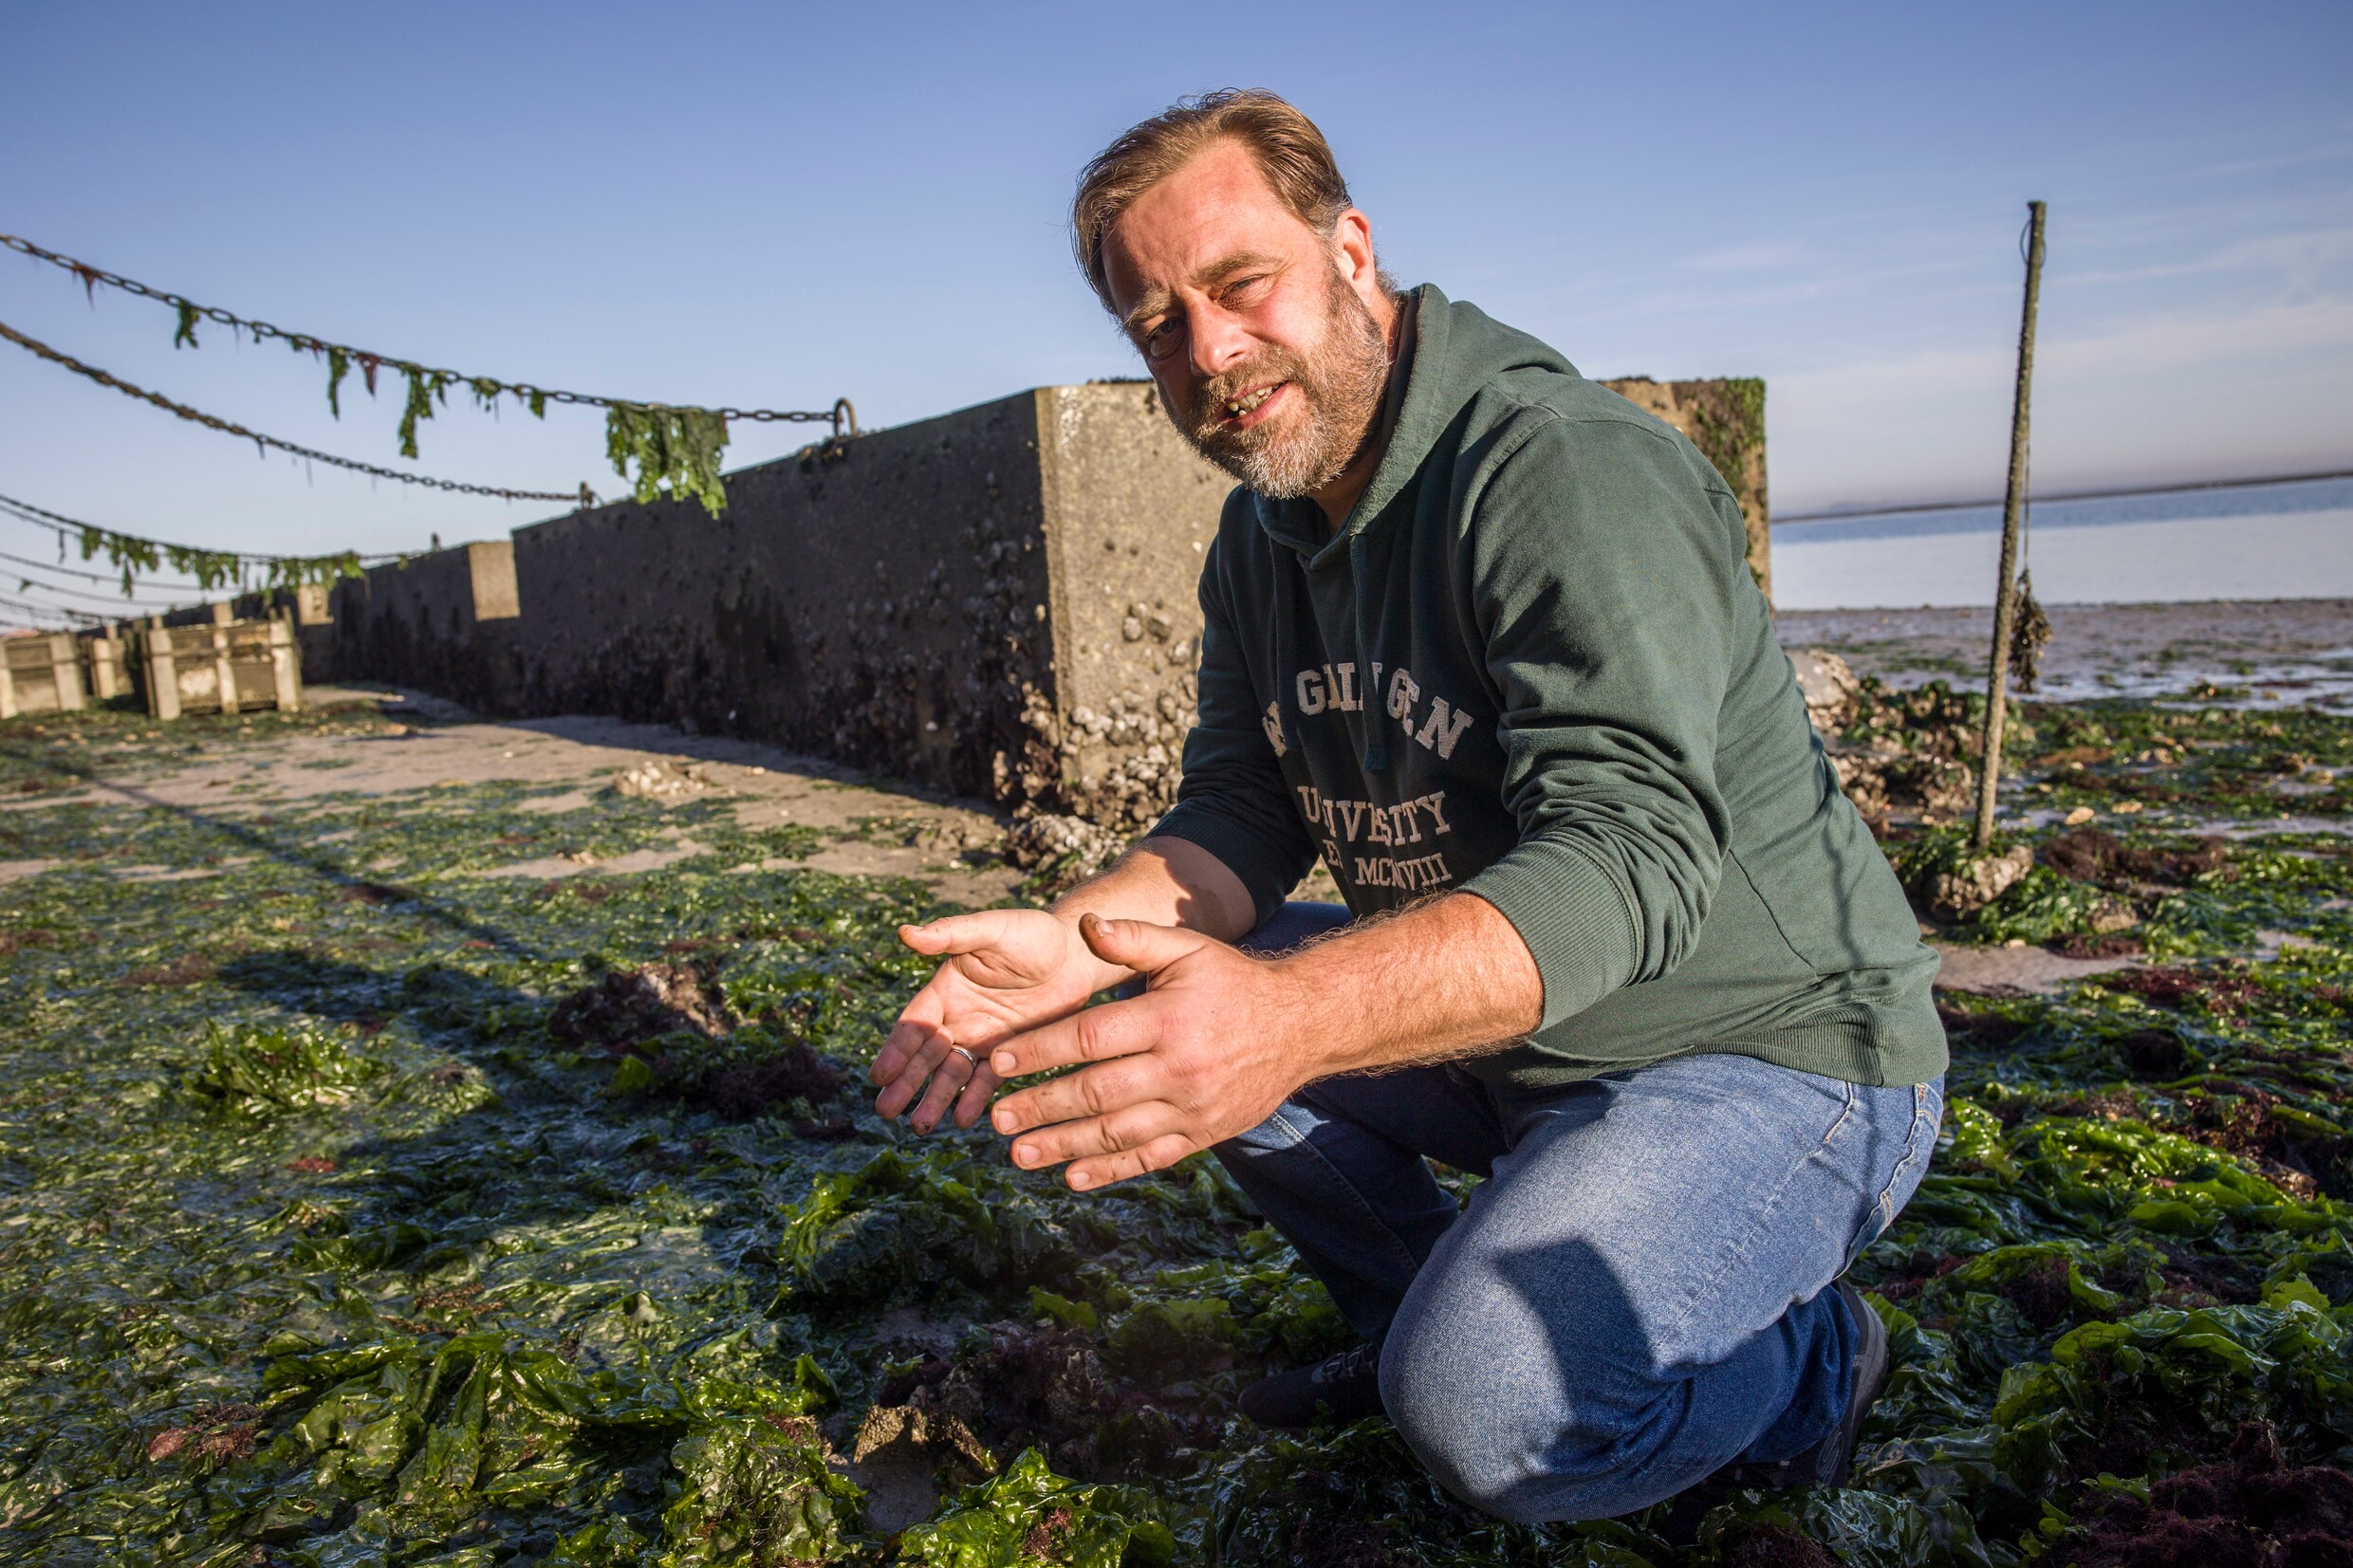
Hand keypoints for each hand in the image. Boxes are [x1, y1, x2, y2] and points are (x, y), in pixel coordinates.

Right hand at [871, 909, 1109, 1133]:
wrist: (1078, 953)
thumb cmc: (1031, 933)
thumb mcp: (990, 930)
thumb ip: (950, 933)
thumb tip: (904, 931)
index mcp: (946, 990)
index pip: (914, 1024)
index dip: (896, 1050)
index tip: (879, 1076)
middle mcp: (959, 1018)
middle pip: (925, 1056)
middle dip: (906, 1083)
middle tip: (887, 1111)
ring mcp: (984, 1038)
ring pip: (952, 1074)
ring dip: (935, 1098)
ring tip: (920, 1126)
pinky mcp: (1011, 1053)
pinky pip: (988, 1081)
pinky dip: (975, 1099)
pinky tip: (963, 1119)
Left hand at [985, 914, 1317, 1189]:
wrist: (1301, 1026)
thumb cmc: (1233, 982)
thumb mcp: (1188, 949)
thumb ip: (1135, 938)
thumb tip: (1085, 926)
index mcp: (1167, 1018)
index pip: (1091, 1038)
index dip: (1042, 1050)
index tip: (1002, 1061)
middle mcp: (1178, 1067)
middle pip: (1096, 1092)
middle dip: (1042, 1107)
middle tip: (997, 1118)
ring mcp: (1192, 1106)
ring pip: (1117, 1132)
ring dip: (1064, 1146)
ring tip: (1019, 1154)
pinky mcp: (1204, 1133)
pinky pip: (1151, 1157)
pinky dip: (1111, 1170)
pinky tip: (1073, 1177)